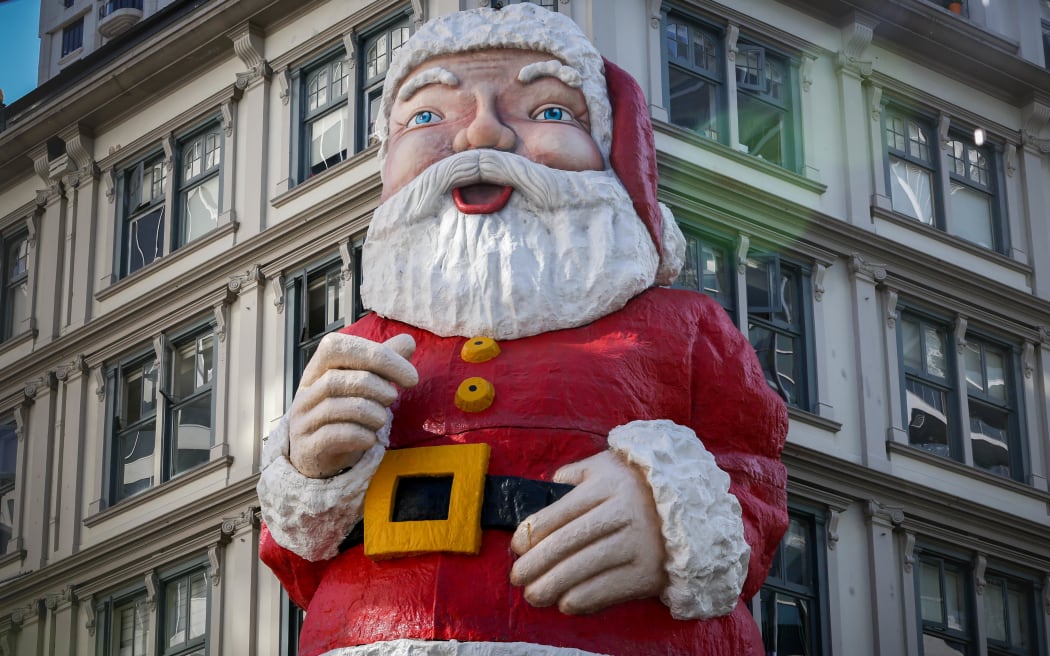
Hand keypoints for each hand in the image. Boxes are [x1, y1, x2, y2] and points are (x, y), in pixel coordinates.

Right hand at [289, 333, 417, 477]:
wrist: (322, 459)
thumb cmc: (345, 417)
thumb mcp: (364, 387)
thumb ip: (382, 364)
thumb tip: (407, 340)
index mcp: (316, 370)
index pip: (337, 347)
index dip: (376, 356)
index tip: (410, 376)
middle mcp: (305, 393)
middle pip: (336, 379)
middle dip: (377, 388)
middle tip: (392, 399)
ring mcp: (303, 421)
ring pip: (338, 407)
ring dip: (373, 413)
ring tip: (381, 420)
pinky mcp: (309, 447)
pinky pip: (336, 435)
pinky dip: (362, 436)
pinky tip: (371, 439)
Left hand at [509, 450, 667, 613]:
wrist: (693, 509)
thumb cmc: (637, 485)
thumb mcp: (608, 466)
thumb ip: (575, 474)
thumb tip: (548, 488)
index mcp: (608, 484)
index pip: (561, 511)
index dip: (532, 531)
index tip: (516, 546)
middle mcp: (622, 513)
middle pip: (568, 541)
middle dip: (536, 562)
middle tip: (516, 576)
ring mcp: (637, 544)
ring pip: (584, 567)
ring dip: (552, 585)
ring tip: (533, 594)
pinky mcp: (648, 572)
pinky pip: (609, 589)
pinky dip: (583, 599)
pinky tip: (565, 602)